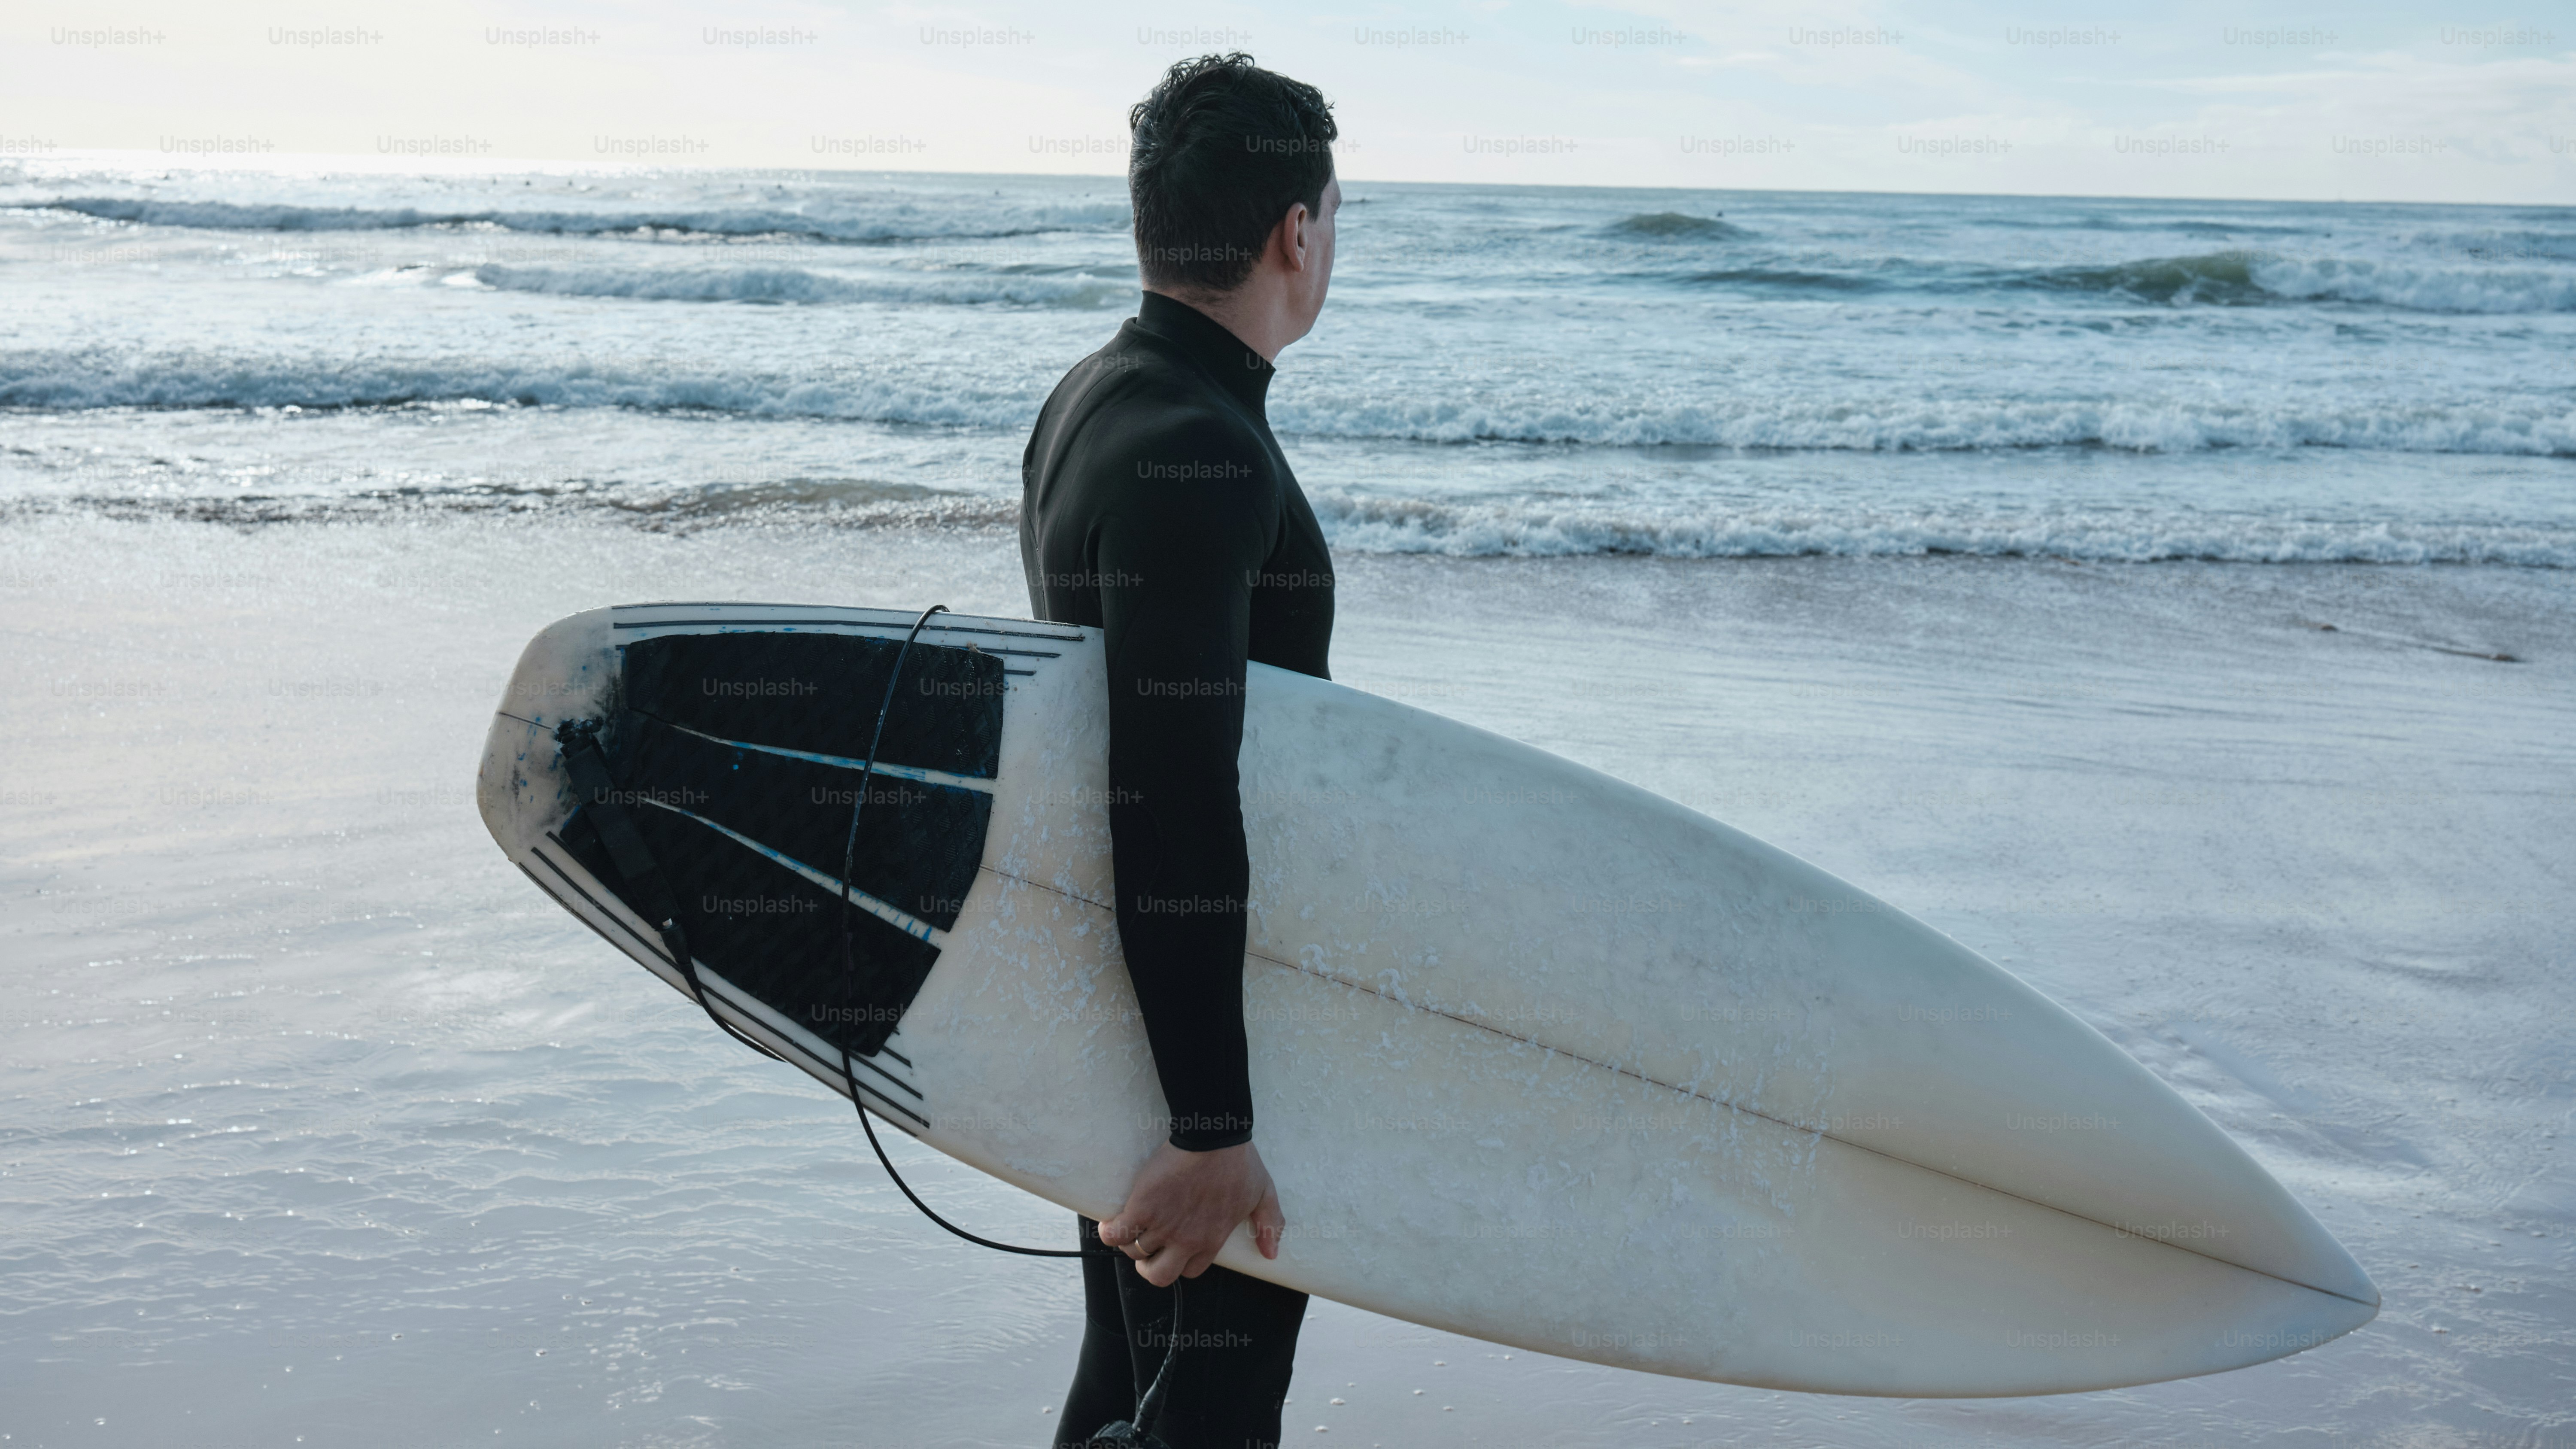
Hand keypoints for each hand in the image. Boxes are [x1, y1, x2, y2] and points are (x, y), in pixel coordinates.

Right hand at [1098, 1140, 1284, 1286]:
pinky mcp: (1142, 1208)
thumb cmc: (1239, 1162)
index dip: (1180, 1262)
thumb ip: (1269, 1225)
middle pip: (1159, 1275)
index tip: (1174, 1247)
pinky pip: (1116, 1234)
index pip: (1190, 1271)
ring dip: (1131, 1242)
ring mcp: (1163, 1226)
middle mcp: (1186, 1240)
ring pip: (1136, 1252)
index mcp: (1212, 1240)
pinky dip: (1109, 1232)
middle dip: (1150, 1268)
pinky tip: (1110, 1224)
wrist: (1213, 1136)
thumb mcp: (1263, 1194)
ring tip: (1130, 1226)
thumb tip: (1271, 1254)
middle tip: (1146, 1251)